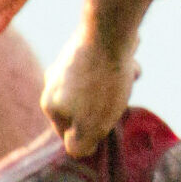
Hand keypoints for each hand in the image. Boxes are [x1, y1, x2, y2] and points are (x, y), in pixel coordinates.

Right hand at [44, 31, 136, 155]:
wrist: (108, 32)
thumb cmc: (99, 85)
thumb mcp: (89, 127)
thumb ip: (80, 145)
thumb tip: (78, 150)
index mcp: (50, 103)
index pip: (67, 132)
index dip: (89, 134)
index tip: (106, 125)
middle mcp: (53, 80)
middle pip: (85, 105)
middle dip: (107, 106)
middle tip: (120, 100)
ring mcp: (69, 59)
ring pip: (98, 82)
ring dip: (118, 83)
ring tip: (130, 74)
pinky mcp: (87, 41)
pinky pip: (107, 61)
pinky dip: (120, 63)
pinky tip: (131, 58)